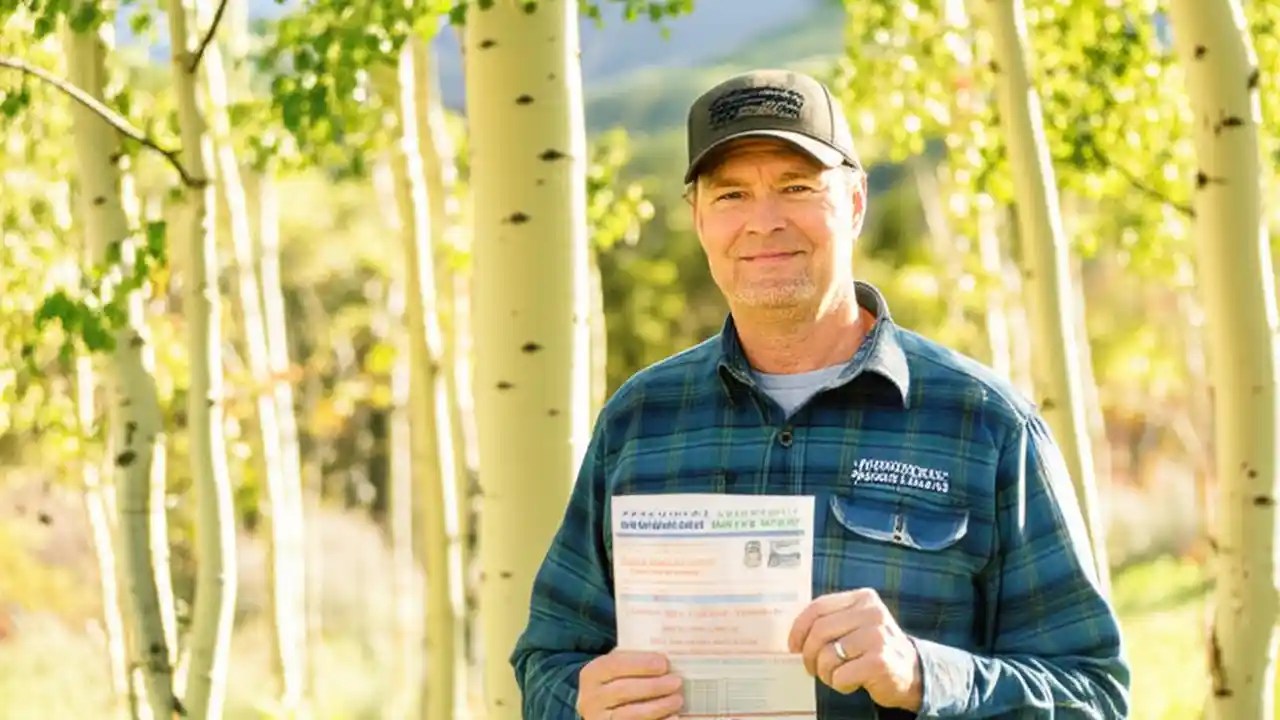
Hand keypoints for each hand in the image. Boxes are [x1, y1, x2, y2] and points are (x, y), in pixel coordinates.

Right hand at [576, 649, 683, 719]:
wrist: (600, 711)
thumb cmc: (615, 683)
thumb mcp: (616, 669)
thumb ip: (633, 661)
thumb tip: (666, 656)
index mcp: (592, 674)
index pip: (614, 665)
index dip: (640, 664)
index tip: (664, 663)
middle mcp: (591, 698)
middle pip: (623, 690)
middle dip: (653, 686)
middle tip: (677, 682)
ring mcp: (599, 719)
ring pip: (629, 714)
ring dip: (657, 707)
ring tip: (678, 700)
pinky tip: (673, 717)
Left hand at [788, 588, 922, 710]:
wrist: (912, 672)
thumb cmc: (874, 648)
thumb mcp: (857, 624)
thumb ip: (832, 620)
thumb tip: (795, 635)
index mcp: (863, 598)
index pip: (818, 607)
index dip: (799, 628)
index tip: (793, 646)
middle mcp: (872, 613)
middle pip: (819, 632)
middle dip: (809, 654)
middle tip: (811, 668)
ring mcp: (877, 637)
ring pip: (827, 656)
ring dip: (825, 672)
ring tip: (836, 675)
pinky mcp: (879, 662)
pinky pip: (840, 675)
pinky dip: (839, 684)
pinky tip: (851, 682)